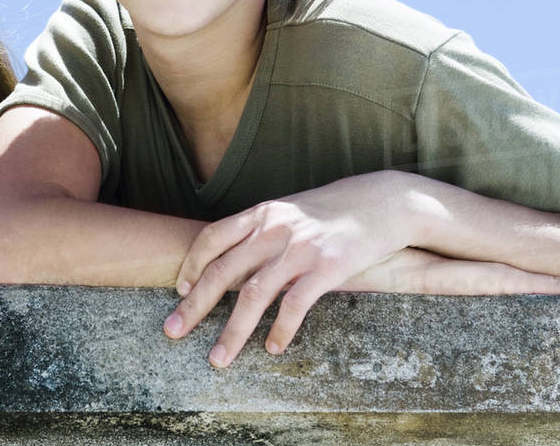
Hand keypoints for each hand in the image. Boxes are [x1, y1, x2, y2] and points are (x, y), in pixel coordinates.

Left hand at [164, 174, 559, 367]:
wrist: (387, 202)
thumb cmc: (337, 210)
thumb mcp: (293, 211)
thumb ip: (265, 232)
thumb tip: (236, 260)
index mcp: (263, 213)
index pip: (212, 237)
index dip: (192, 264)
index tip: (180, 289)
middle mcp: (275, 228)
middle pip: (222, 271)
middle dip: (194, 304)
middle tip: (172, 331)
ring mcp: (300, 247)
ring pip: (252, 294)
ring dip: (232, 331)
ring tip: (218, 357)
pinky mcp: (327, 266)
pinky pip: (294, 304)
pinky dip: (279, 329)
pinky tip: (272, 347)